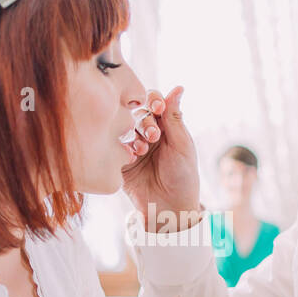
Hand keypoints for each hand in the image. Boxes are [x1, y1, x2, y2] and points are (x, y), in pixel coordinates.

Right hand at [121, 86, 201, 230]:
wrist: (170, 209)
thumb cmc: (183, 177)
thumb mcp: (182, 145)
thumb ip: (174, 117)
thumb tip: (178, 87)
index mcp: (164, 126)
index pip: (153, 101)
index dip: (153, 100)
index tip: (157, 107)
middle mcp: (146, 133)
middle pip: (136, 112)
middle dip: (144, 121)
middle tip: (154, 136)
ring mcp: (131, 146)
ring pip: (123, 127)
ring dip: (133, 135)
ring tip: (143, 151)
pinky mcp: (119, 161)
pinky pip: (113, 146)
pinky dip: (121, 148)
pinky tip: (131, 158)